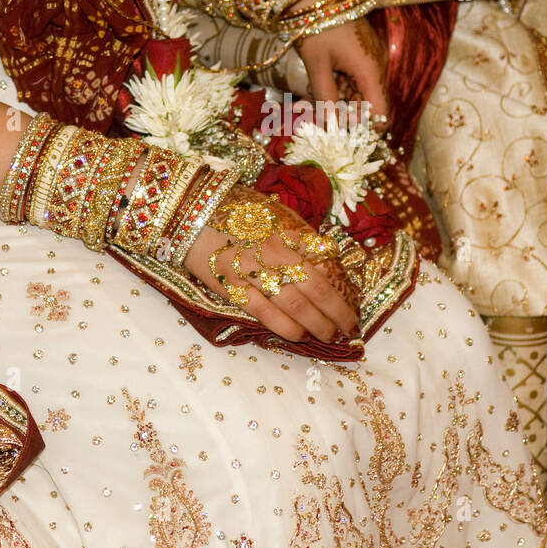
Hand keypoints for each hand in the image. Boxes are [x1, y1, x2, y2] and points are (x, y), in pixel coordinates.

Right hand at [183, 187, 360, 342]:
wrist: (192, 212)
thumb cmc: (239, 211)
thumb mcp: (278, 214)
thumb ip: (303, 237)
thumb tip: (330, 261)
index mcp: (291, 231)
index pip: (329, 265)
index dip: (345, 288)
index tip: (354, 303)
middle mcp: (276, 252)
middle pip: (318, 291)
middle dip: (337, 314)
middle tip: (348, 328)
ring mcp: (253, 272)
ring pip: (295, 308)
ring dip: (317, 326)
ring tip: (328, 336)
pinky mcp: (232, 289)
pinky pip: (265, 315)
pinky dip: (286, 328)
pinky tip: (299, 335)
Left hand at [296, 18, 388, 127]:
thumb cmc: (316, 25)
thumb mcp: (317, 65)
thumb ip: (325, 98)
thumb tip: (330, 126)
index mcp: (370, 69)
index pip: (381, 112)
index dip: (367, 129)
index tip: (344, 135)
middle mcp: (377, 65)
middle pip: (371, 104)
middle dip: (348, 116)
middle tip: (322, 119)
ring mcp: (371, 58)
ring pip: (362, 92)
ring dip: (342, 102)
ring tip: (315, 101)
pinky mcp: (363, 53)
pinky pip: (357, 79)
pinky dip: (342, 87)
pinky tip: (321, 86)